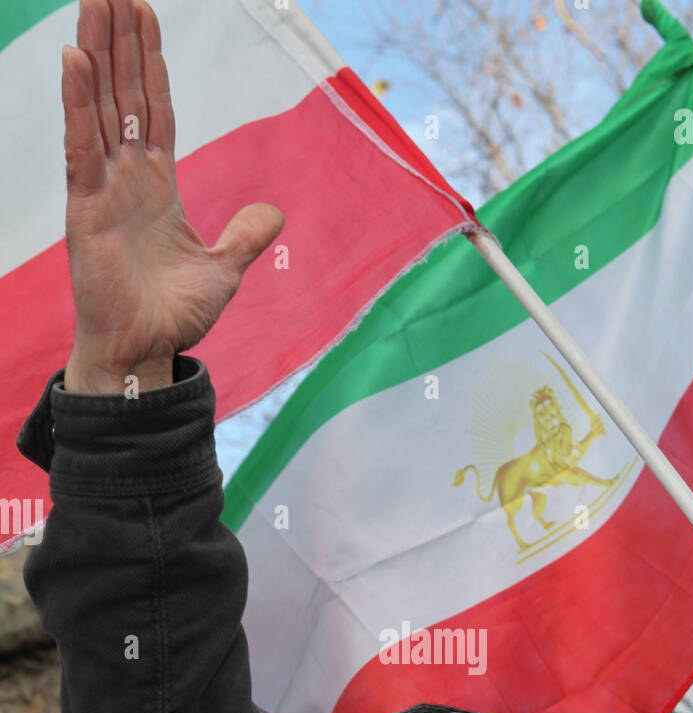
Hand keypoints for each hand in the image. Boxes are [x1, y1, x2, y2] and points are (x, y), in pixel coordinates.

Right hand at [62, 0, 283, 392]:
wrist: (146, 352)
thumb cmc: (175, 317)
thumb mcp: (224, 269)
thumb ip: (245, 234)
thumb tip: (273, 210)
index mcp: (156, 186)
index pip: (151, 109)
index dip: (149, 61)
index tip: (145, 13)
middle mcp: (125, 178)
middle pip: (122, 93)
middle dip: (120, 39)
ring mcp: (102, 189)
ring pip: (98, 106)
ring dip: (96, 53)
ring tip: (93, 1)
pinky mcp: (85, 208)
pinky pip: (80, 146)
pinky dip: (77, 104)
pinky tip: (74, 60)